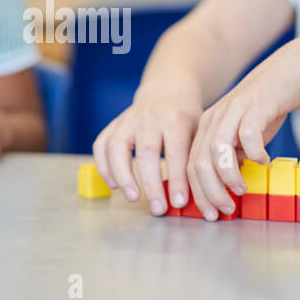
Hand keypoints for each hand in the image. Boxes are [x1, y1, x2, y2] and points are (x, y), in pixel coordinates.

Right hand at [92, 82, 201, 214]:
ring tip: (133, 198)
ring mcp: (128, 119)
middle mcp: (149, 117)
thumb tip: (196, 195)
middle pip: (146, 153)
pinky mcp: (113, 124)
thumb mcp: (198, 130)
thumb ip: (193, 157)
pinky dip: (103, 166)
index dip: (176, 179)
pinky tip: (113, 185)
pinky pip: (101, 145)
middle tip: (158, 209)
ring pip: (117, 147)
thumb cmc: (187, 118)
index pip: (175, 151)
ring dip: (123, 176)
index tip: (178, 202)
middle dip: (151, 185)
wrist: (168, 90)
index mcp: (176, 118)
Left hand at [187, 43, 299, 219]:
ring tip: (241, 189)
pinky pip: (248, 135)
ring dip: (228, 176)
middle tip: (226, 209)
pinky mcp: (256, 105)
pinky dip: (254, 153)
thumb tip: (227, 184)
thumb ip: (232, 155)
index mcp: (207, 128)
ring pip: (217, 152)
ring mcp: (233, 111)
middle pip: (199, 163)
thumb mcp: (243, 134)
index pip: (191, 167)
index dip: (199, 194)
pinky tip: (264, 161)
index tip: (211, 214)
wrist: (291, 71)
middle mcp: (214, 119)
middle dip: (210, 192)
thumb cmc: (268, 106)